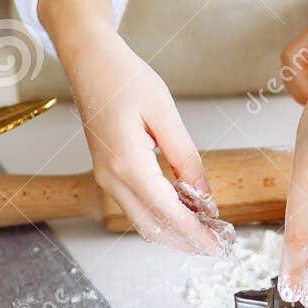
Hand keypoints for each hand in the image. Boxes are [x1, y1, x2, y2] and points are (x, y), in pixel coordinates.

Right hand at [40, 0, 224, 254]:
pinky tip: (184, 210)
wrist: (89, 62)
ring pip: (142, 221)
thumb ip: (185, 157)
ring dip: (173, 231)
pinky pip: (135, 205)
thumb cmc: (125, 79)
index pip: (168, 212)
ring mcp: (106, 177)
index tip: (218, 245)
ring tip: (206, 230)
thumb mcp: (165, 114)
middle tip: (218, 244)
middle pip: (153, 227)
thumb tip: (204, 195)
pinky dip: (160, 215)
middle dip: (186, 241)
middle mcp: (112, 177)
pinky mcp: (107, 172)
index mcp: (128, 163)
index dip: (195, 233)